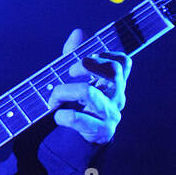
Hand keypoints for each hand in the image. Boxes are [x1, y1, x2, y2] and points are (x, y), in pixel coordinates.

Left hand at [47, 28, 131, 144]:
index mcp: (114, 83)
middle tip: (68, 72)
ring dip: (63, 91)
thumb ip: (76, 56)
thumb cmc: (79, 106)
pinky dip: (62, 115)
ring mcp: (111, 114)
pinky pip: (79, 118)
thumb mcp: (76, 80)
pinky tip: (57, 116)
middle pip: (112, 71)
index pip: (123, 62)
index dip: (105, 54)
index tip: (85, 58)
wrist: (81, 142)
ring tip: (52, 99)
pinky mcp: (101, 131)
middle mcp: (117, 96)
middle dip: (85, 65)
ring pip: (89, 92)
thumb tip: (78, 32)